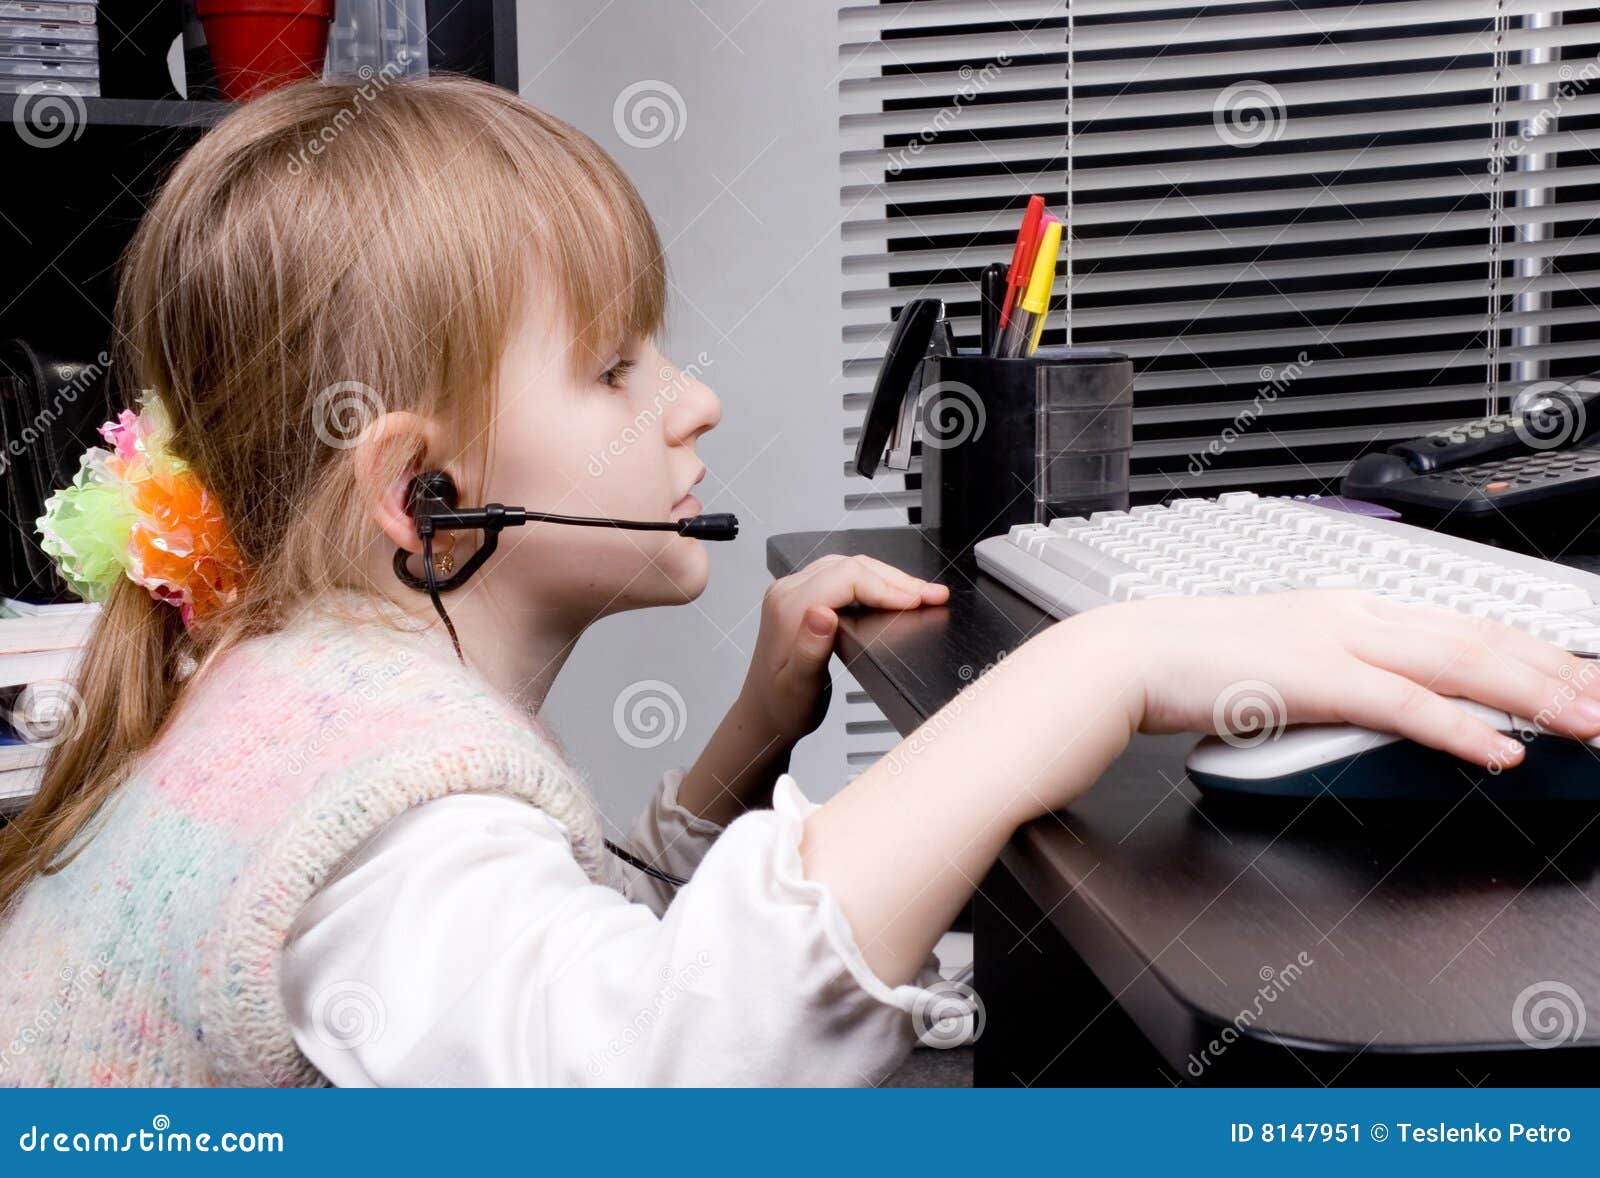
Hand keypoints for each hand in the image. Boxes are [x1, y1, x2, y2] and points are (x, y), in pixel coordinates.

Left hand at [741, 554, 948, 743]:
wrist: (764, 714)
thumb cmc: (782, 705)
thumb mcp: (799, 685)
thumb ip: (810, 648)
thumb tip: (822, 613)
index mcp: (789, 607)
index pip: (847, 578)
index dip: (887, 587)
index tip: (916, 602)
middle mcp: (788, 592)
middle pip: (851, 566)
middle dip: (897, 580)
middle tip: (933, 594)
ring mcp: (793, 591)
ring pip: (850, 566)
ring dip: (888, 577)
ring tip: (922, 592)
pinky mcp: (802, 597)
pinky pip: (843, 575)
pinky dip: (873, 581)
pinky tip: (892, 592)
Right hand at [1091, 590, 1599, 769]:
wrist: (1125, 657)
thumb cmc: (1184, 663)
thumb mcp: (1272, 662)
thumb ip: (1326, 675)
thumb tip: (1364, 702)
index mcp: (1344, 605)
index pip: (1458, 621)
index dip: (1527, 647)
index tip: (1570, 673)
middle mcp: (1352, 612)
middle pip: (1480, 636)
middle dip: (1556, 670)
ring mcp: (1337, 641)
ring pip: (1462, 664)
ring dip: (1536, 696)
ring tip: (1588, 725)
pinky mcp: (1316, 679)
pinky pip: (1408, 707)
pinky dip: (1464, 730)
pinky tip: (1502, 751)